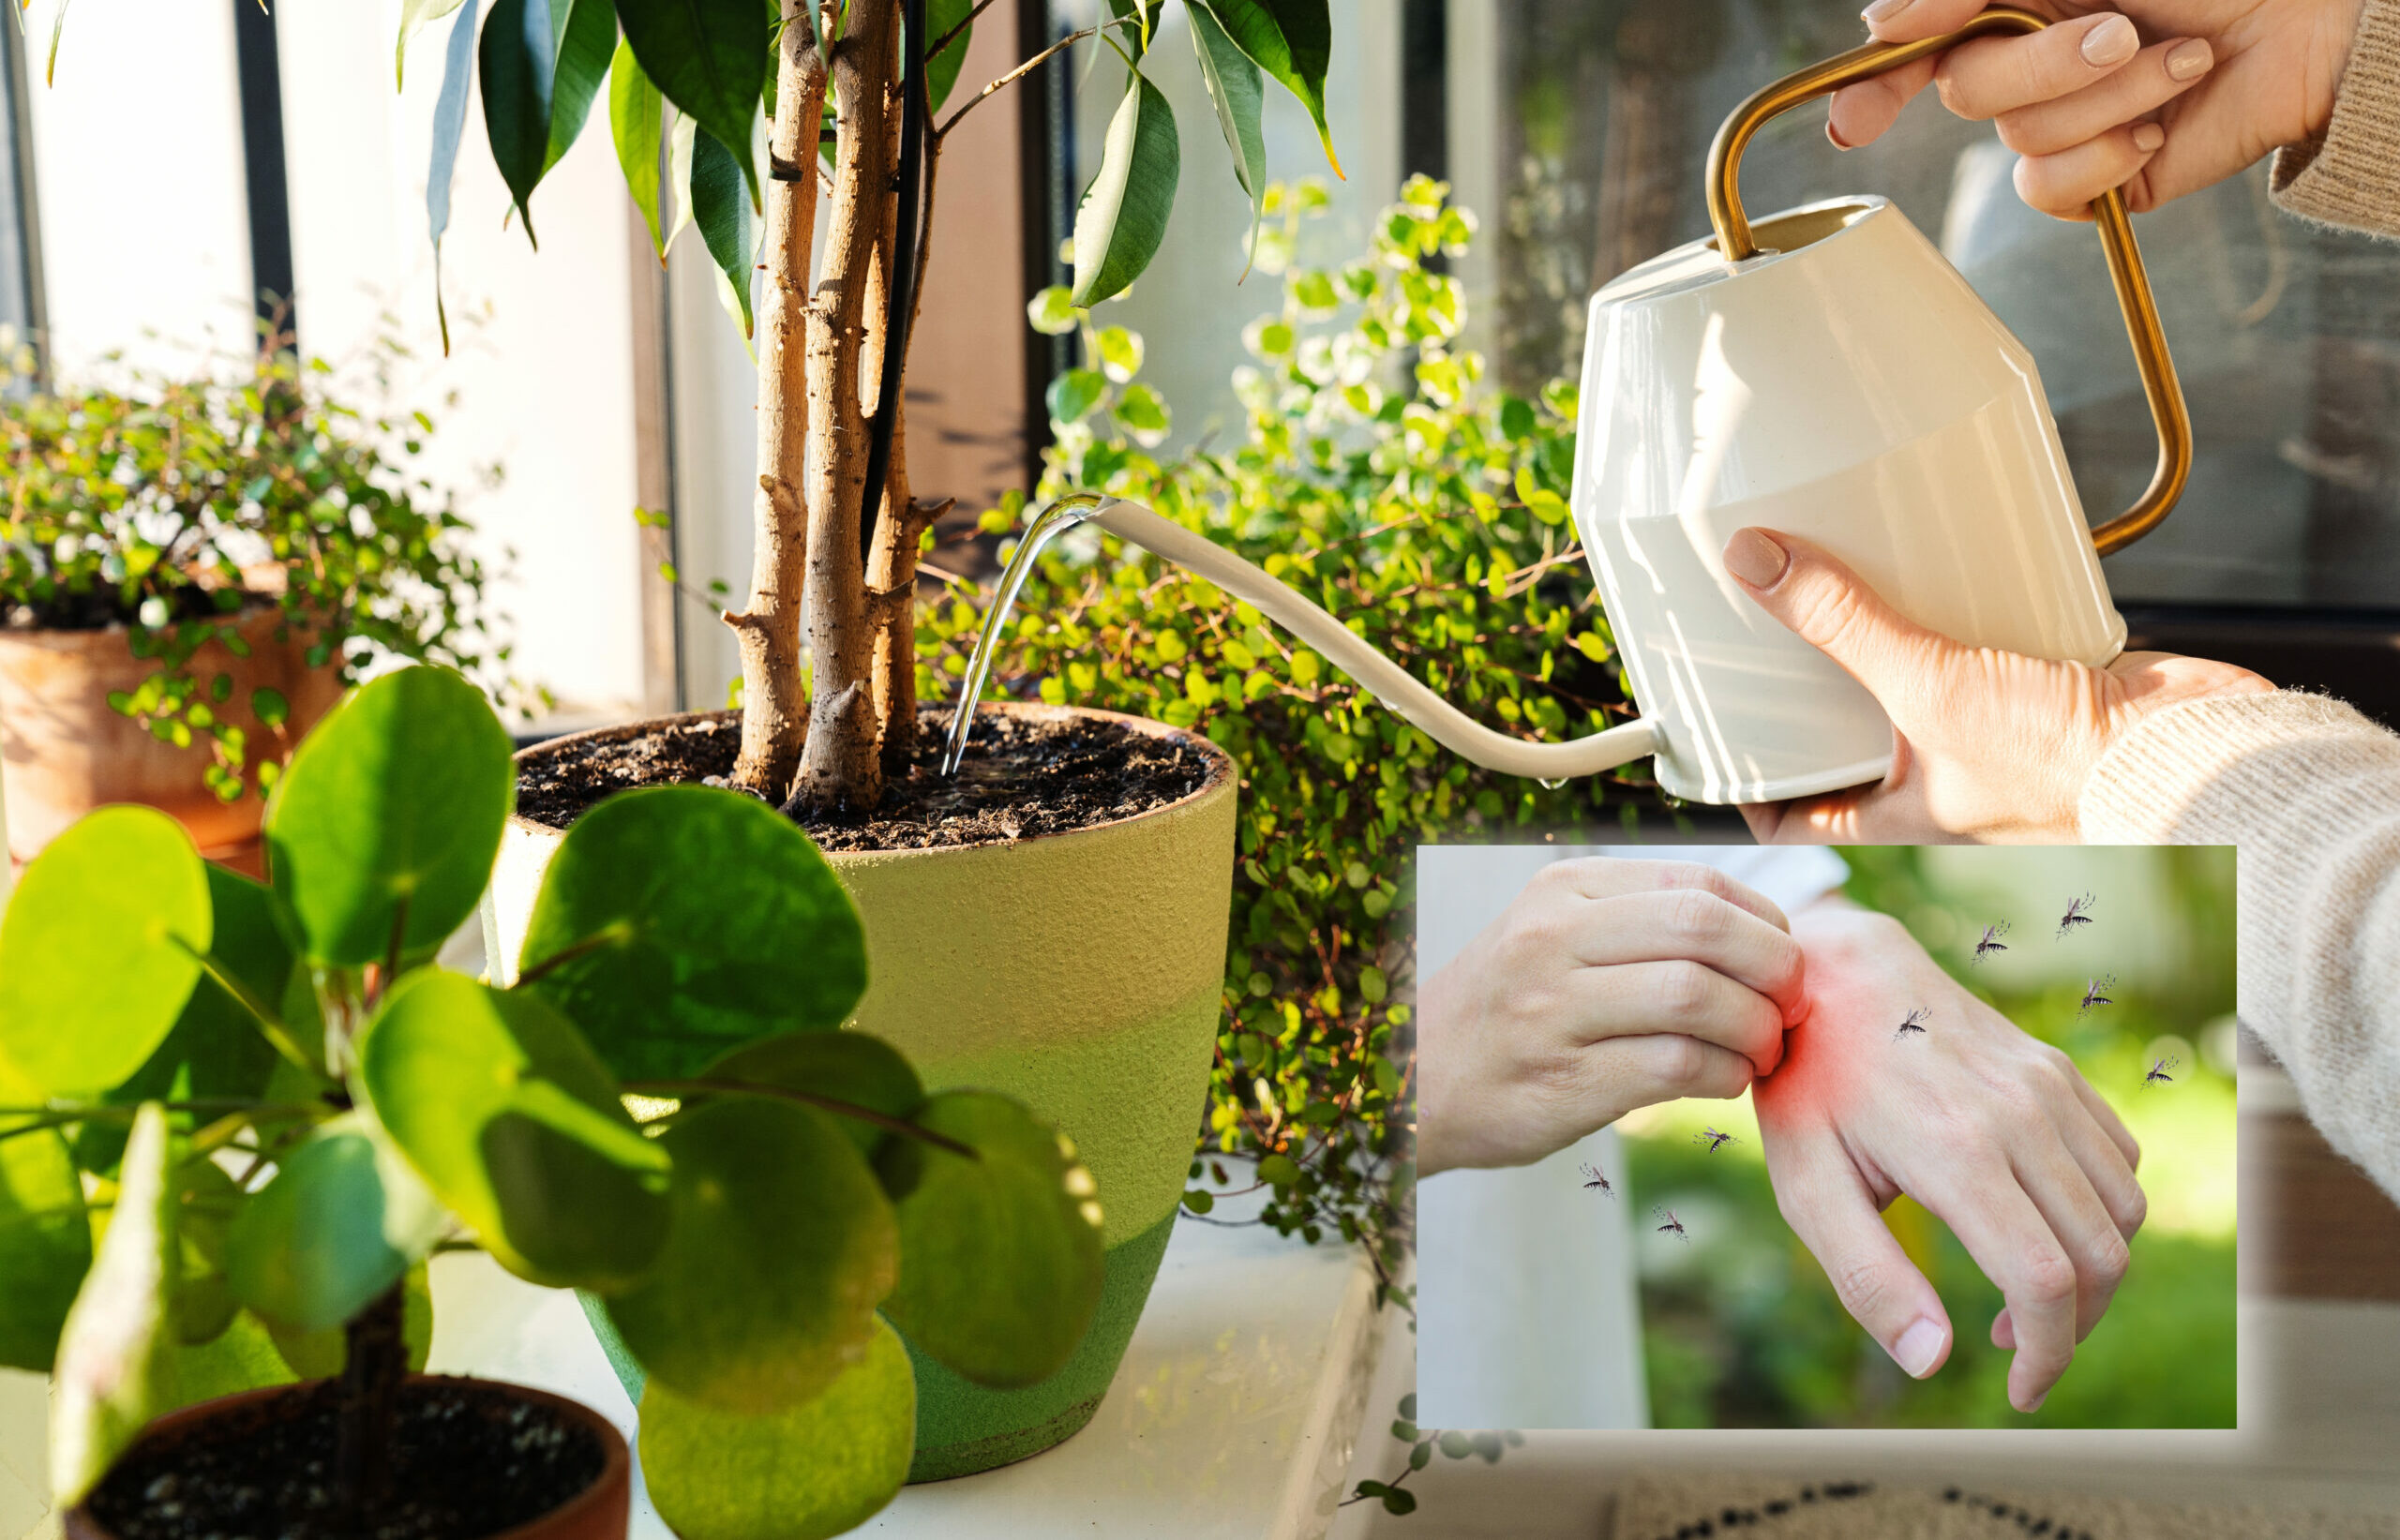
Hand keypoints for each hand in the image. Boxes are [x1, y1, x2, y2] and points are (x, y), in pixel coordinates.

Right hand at [1415, 859, 1805, 1176]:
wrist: (1415, 1083)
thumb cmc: (1508, 1010)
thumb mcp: (1553, 933)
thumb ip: (1639, 921)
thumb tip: (1764, 930)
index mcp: (1565, 890)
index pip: (1700, 882)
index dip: (1767, 921)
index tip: (1780, 959)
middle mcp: (1554, 938)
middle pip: (1706, 928)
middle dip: (1776, 968)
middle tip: (1791, 1005)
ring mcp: (1554, 1010)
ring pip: (1697, 996)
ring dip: (1756, 1029)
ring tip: (1762, 1050)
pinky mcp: (1565, 1081)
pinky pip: (1678, 1066)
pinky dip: (1725, 1075)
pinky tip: (1724, 1079)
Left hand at [1721, 527, 2273, 842]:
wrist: (2199, 760)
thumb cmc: (2072, 773)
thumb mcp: (1930, 689)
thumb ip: (1843, 624)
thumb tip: (1755, 562)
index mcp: (1899, 822)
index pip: (1794, 815)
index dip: (1748, 781)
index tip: (1712, 732)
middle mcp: (1939, 789)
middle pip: (1846, 745)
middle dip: (1811, 695)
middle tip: (1764, 632)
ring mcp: (1990, 741)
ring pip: (1913, 695)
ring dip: (1881, 646)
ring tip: (1836, 582)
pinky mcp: (2040, 694)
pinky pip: (1979, 654)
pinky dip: (1957, 615)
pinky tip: (1936, 566)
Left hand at [1753, 904, 2145, 1412]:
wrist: (1833, 974)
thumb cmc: (1809, 1086)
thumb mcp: (1806, 1185)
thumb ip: (1867, 1277)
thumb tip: (1932, 1362)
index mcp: (1954, 1150)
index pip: (2045, 1281)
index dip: (2048, 1355)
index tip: (2022, 1391)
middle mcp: (2019, 1113)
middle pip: (2100, 1256)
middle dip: (2073, 1327)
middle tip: (2016, 1348)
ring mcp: (2048, 1085)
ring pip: (2123, 1212)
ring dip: (2093, 1273)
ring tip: (2022, 1294)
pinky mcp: (2059, 1069)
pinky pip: (2119, 1160)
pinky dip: (2103, 1212)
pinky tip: (2039, 1224)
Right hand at [1827, 0, 2367, 216]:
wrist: (2316, 16)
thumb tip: (1878, 22)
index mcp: (2015, 4)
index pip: (1916, 53)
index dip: (1877, 86)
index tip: (1855, 123)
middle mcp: (2031, 64)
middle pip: (1968, 95)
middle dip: (2049, 65)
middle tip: (2123, 29)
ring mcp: (2066, 125)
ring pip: (2021, 142)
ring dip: (2111, 100)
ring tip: (2182, 63)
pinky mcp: (2104, 179)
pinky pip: (2053, 193)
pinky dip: (2109, 157)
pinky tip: (2160, 124)